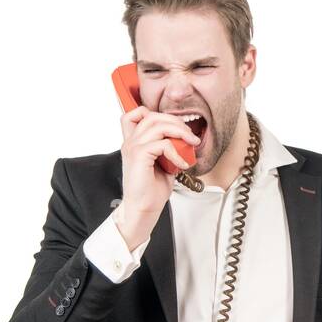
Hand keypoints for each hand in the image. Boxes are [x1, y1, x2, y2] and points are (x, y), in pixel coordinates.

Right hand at [116, 105, 200, 247]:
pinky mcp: (139, 156)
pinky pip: (163, 144)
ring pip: (158, 125)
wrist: (143, 208)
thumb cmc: (152, 189)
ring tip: (191, 145)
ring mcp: (133, 147)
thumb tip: (185, 140)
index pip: (136, 114)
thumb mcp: (163, 163)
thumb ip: (168, 148)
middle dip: (176, 122)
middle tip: (191, 136)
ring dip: (180, 132)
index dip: (156, 114)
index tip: (175, 127)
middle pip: (152, 115)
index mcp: (134, 142)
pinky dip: (177, 152)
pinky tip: (182, 164)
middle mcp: (131, 142)